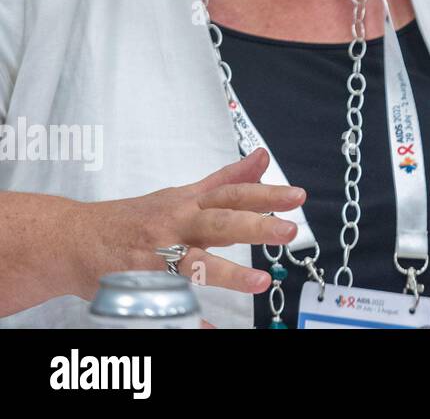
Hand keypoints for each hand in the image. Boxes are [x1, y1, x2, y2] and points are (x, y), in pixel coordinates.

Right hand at [69, 148, 306, 301]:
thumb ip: (225, 180)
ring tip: (261, 282)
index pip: (232, 194)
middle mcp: (174, 226)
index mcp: (188, 203)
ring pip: (194, 264)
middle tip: (289, 231)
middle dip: (254, 226)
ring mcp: (156, 257)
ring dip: (228, 274)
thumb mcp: (182, 194)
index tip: (297, 196)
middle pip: (218, 223)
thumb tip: (262, 157)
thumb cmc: (135, 217)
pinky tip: (208, 329)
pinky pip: (167, 304)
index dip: (265, 193)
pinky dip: (186, 318)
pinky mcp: (140, 285)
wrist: (74, 240)